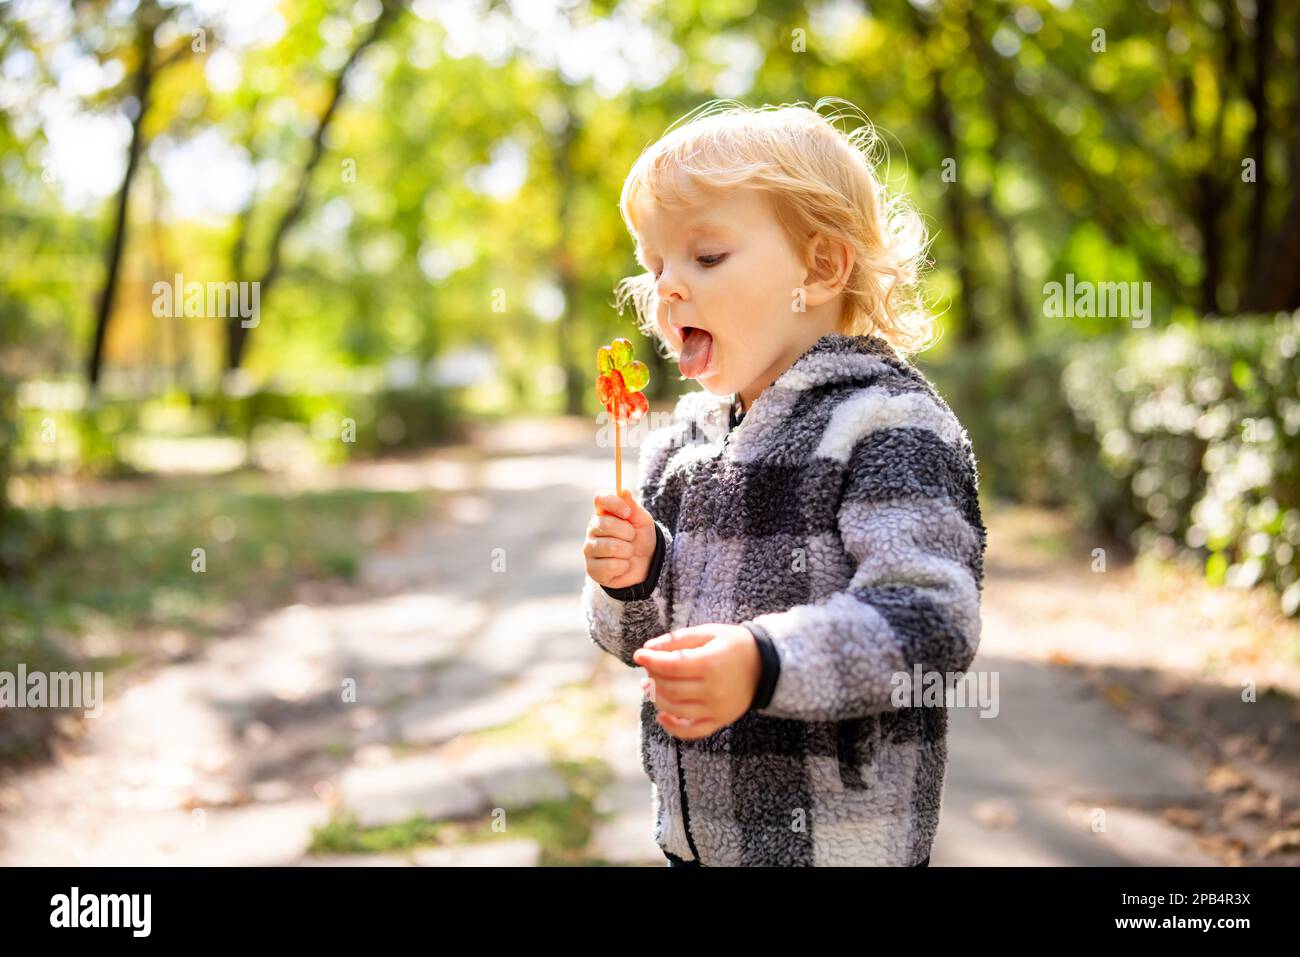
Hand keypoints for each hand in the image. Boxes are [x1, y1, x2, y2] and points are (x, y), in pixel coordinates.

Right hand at [583, 488, 658, 589]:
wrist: (645, 566)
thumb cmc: (641, 540)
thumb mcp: (643, 522)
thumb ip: (634, 507)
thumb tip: (624, 491)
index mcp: (603, 513)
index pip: (600, 499)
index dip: (614, 503)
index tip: (627, 512)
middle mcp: (593, 529)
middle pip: (606, 524)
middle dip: (628, 533)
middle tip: (631, 538)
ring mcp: (589, 549)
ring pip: (611, 546)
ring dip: (628, 551)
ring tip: (627, 553)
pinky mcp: (591, 569)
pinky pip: (612, 565)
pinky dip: (624, 566)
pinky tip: (622, 566)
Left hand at [633, 624, 761, 739]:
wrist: (766, 664)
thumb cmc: (733, 644)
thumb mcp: (708, 632)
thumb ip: (677, 640)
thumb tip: (648, 649)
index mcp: (712, 663)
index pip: (671, 665)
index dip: (651, 660)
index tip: (638, 655)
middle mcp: (715, 689)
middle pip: (671, 688)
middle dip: (653, 677)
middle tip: (649, 667)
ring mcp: (718, 708)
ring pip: (676, 709)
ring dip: (657, 698)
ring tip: (652, 685)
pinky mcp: (721, 720)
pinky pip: (693, 731)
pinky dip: (673, 727)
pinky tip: (661, 715)